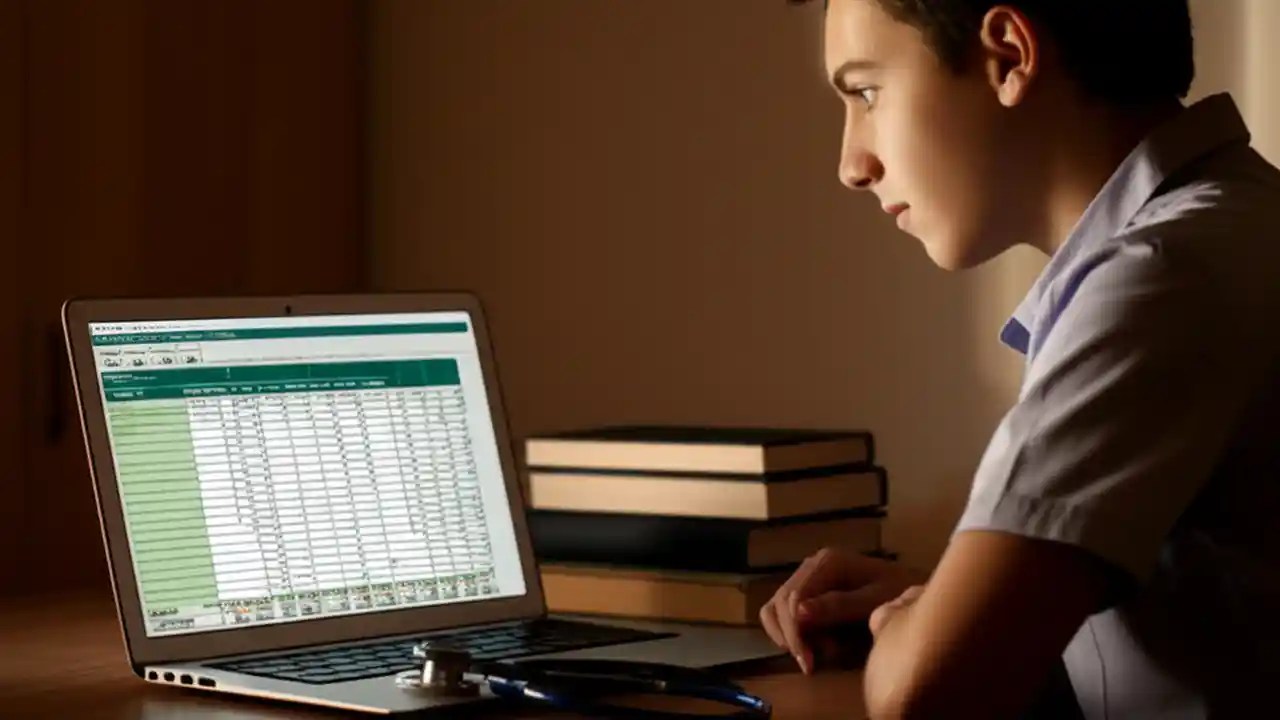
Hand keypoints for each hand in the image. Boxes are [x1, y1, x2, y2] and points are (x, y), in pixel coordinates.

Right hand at [759, 548, 924, 674]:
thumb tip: (799, 613)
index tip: (807, 662)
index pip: (793, 597)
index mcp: (828, 562)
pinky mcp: (808, 588)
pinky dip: (786, 630)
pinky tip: (806, 645)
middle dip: (792, 637)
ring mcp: (808, 575)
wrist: (912, 587)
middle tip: (809, 665)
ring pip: (775, 606)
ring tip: (810, 655)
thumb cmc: (899, 592)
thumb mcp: (875, 601)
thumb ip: (839, 606)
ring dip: (786, 634)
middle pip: (780, 602)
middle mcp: (812, 564)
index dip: (794, 632)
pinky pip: (782, 610)